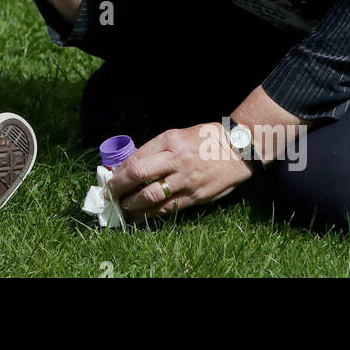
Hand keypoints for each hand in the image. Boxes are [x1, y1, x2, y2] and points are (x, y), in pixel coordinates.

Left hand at [105, 124, 252, 218]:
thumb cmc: (207, 139)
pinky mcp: (196, 196)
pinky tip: (142, 215)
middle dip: (119, 187)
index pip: (136, 158)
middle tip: (110, 195)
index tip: (110, 179)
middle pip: (138, 174)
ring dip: (132, 204)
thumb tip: (132, 167)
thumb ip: (157, 149)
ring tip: (124, 207)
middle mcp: (176, 159)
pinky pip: (168, 208)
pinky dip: (151, 213)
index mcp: (170, 140)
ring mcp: (186, 179)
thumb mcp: (179, 135)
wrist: (239, 150)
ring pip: (150, 196)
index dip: (119, 172)